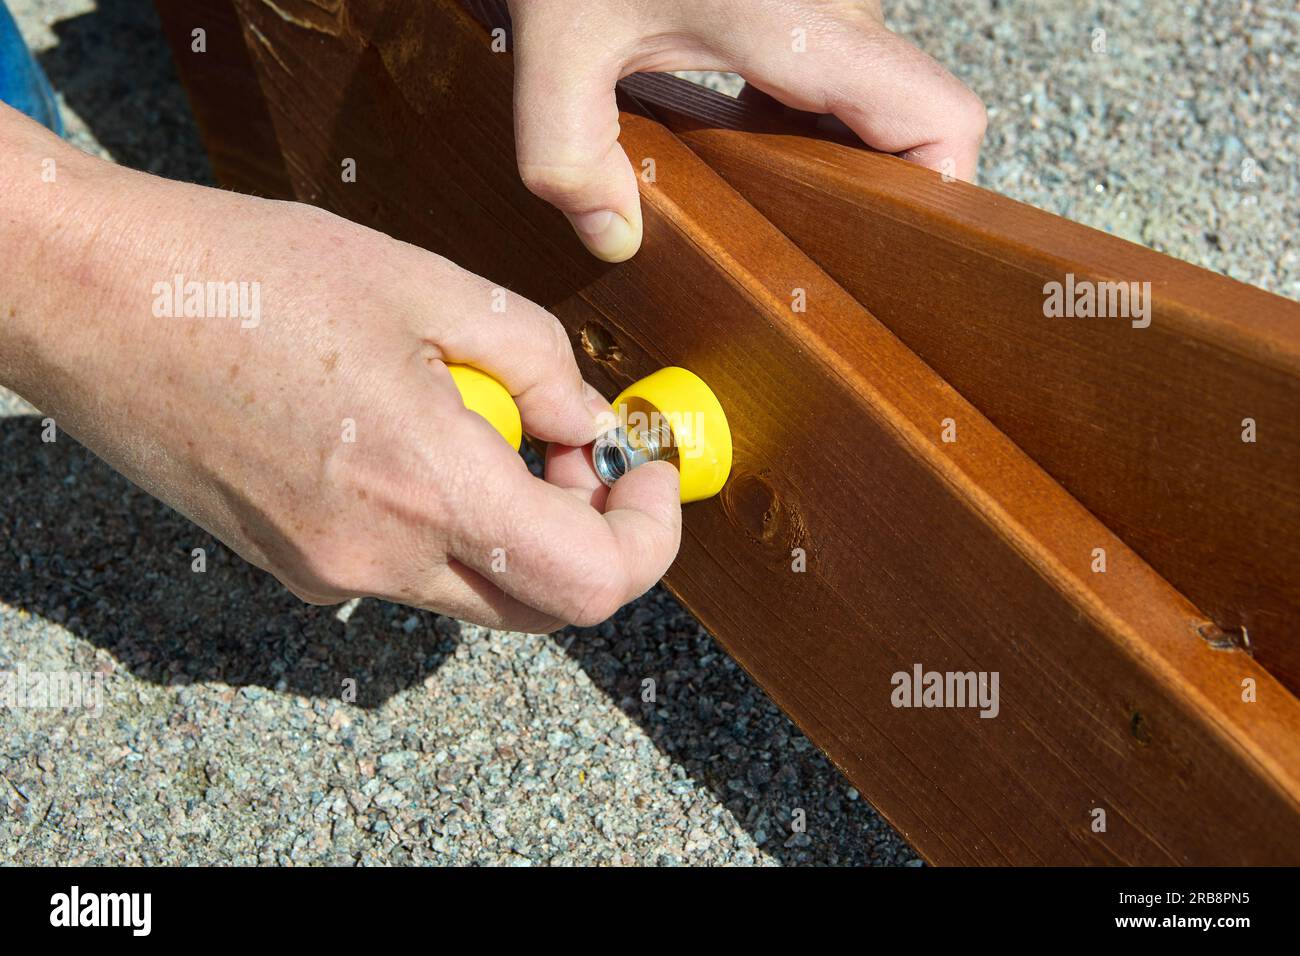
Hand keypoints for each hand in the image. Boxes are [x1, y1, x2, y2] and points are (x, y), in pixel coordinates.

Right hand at [0, 106, 680, 630]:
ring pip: (476, 592)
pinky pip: (407, 571)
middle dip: (590, 533)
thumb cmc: (248, 275)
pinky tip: (407, 439)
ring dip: (516, 526)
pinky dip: (445, 524)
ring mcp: (329, 575)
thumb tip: (587, 423)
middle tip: (578, 445)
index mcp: (425, 486)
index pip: (592, 582)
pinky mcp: (293, 567)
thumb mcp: (423, 283)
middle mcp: (378, 559)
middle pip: (543, 605)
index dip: (650, 538)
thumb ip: (535, 358)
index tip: (650, 475)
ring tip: (484, 421)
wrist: (95, 303)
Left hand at [507, 0, 986, 260]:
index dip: (938, 193)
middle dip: (871, 190)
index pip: (939, 117)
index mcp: (801, 26)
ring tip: (766, 202)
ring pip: (876, 92)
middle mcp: (833, 8)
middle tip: (799, 243)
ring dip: (837, 153)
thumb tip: (615, 238)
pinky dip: (810, 116)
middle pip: (913, 116)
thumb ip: (568, 155)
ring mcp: (823, 2)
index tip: (879, 246)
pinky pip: (839, 68)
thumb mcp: (554, 47)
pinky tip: (742, 142)